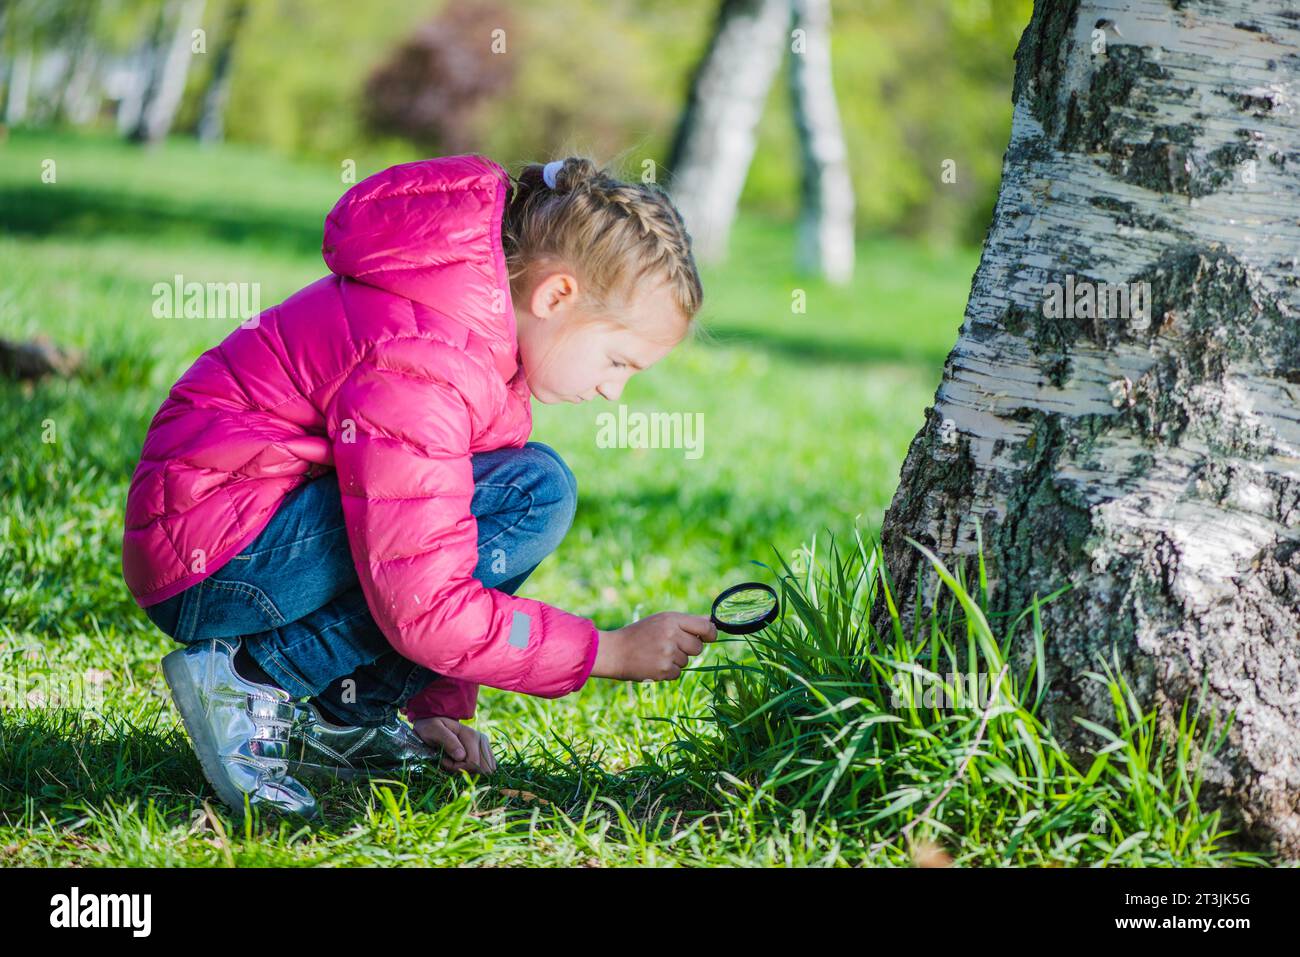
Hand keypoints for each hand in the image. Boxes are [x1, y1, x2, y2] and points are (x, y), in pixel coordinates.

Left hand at [411, 716, 497, 774]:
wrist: (433, 726)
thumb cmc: (431, 728)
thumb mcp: (434, 730)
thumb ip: (448, 741)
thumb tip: (461, 756)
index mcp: (471, 735)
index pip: (472, 762)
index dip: (456, 767)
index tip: (443, 760)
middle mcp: (481, 740)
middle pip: (480, 768)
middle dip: (462, 770)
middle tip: (448, 761)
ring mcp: (484, 746)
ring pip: (482, 770)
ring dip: (465, 770)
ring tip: (452, 761)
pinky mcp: (484, 752)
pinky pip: (483, 769)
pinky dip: (470, 770)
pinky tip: (461, 763)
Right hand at [591, 611, 716, 681]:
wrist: (615, 652)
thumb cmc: (639, 634)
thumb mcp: (660, 620)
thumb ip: (685, 622)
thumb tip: (710, 621)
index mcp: (671, 619)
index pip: (705, 626)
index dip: (711, 633)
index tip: (709, 637)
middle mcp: (671, 635)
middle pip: (698, 647)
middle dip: (689, 649)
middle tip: (671, 646)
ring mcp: (667, 653)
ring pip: (687, 661)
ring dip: (676, 660)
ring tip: (657, 654)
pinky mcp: (663, 670)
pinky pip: (678, 673)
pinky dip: (668, 671)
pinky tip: (654, 663)